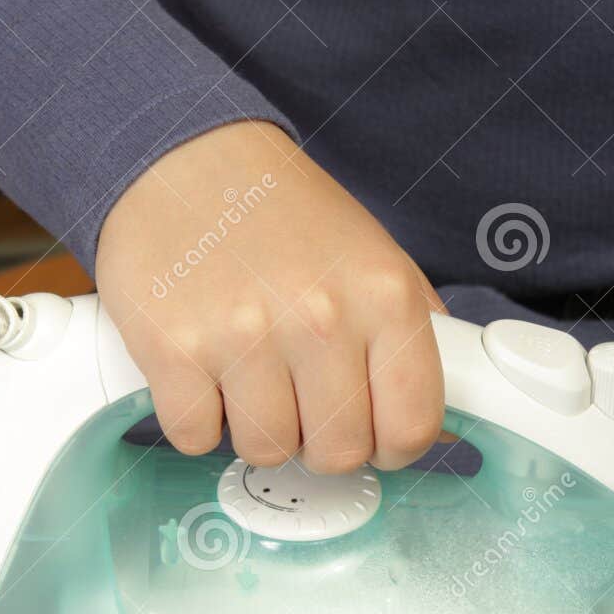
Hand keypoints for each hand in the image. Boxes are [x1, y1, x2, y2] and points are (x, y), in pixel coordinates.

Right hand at [95, 120, 445, 471]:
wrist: (187, 160)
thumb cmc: (285, 217)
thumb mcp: (374, 258)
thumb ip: (413, 338)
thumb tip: (441, 424)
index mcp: (384, 295)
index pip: (412, 427)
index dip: (393, 446)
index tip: (374, 435)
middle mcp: (319, 317)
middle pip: (338, 453)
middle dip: (320, 439)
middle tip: (302, 396)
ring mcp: (243, 335)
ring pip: (266, 451)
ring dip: (258, 427)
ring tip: (251, 372)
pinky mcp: (172, 349)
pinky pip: (195, 437)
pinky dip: (198, 418)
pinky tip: (204, 370)